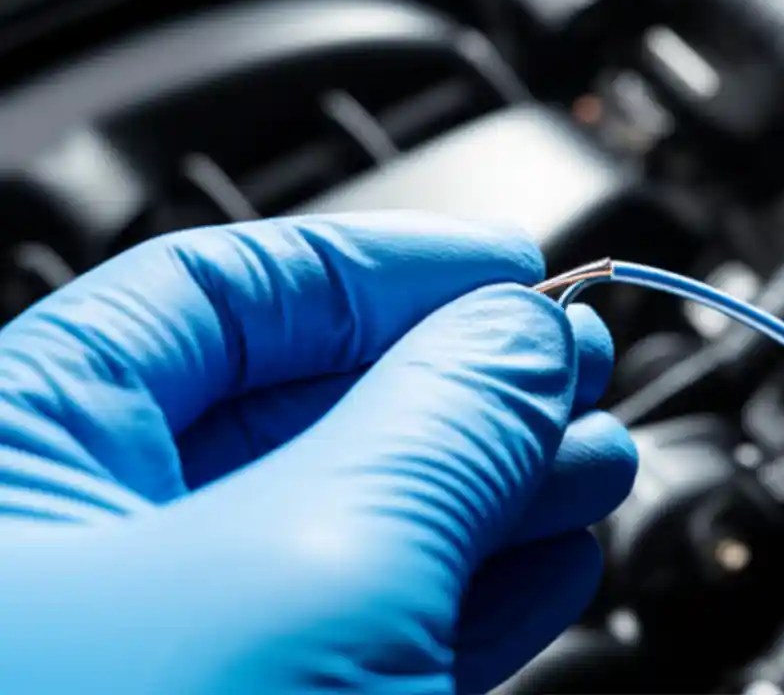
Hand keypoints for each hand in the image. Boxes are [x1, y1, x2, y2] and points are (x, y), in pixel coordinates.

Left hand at [0, 212, 636, 692]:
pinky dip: (471, 594)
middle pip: (300, 411)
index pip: (212, 297)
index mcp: (14, 460)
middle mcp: (76, 551)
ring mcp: (169, 648)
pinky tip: (551, 561)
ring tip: (595, 460)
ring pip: (353, 529)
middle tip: (572, 363)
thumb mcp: (319, 567)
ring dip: (494, 488)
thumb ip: (436, 422)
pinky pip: (370, 630)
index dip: (380, 267)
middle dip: (464, 382)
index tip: (506, 268)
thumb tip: (522, 334)